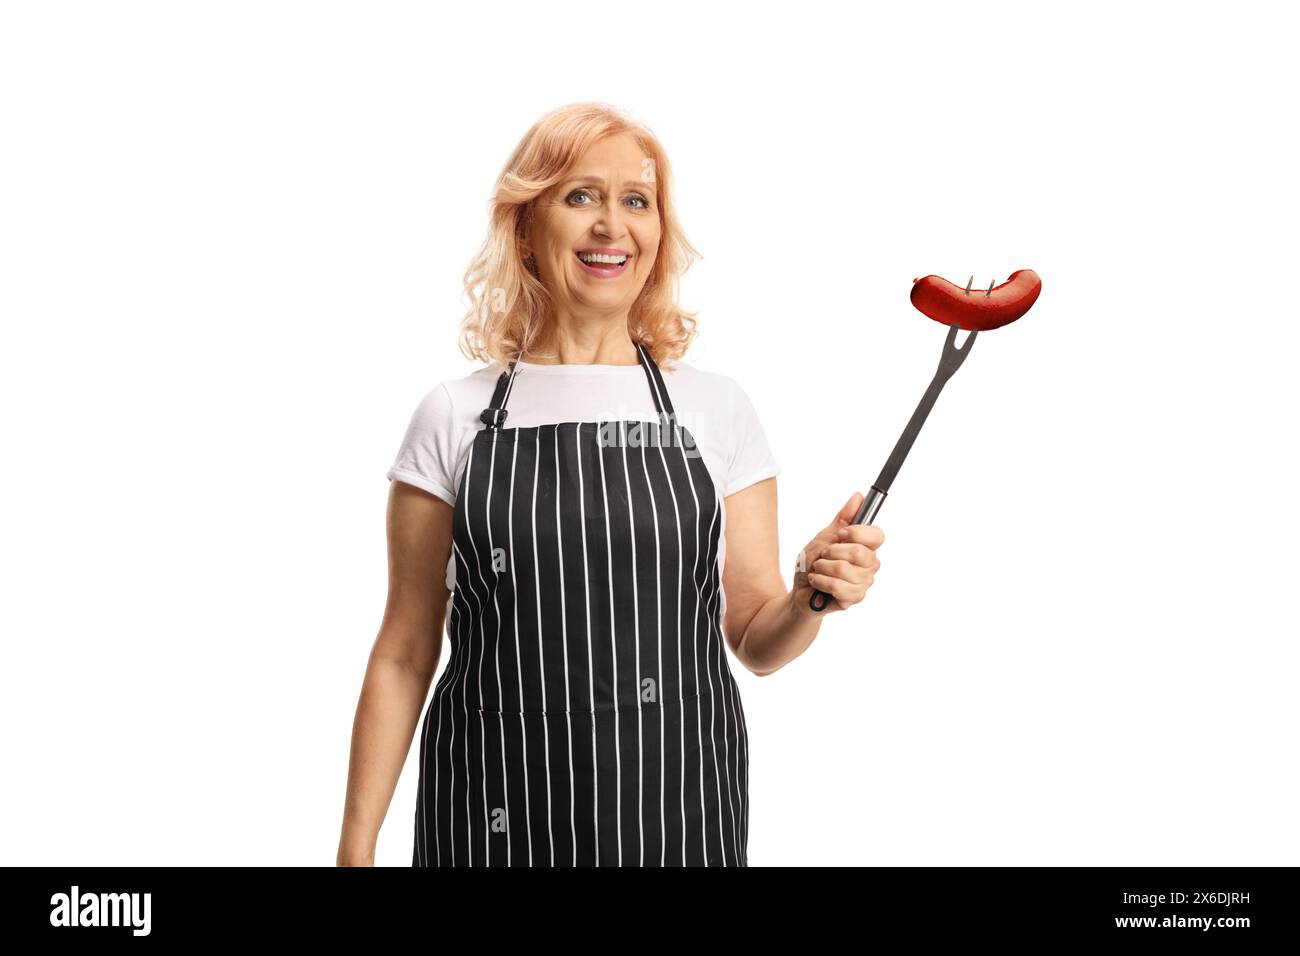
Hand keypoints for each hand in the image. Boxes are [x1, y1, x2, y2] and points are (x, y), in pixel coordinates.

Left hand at [791, 492, 883, 614]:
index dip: (858, 533)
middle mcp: (869, 564)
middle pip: (859, 552)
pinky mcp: (854, 598)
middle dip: (832, 552)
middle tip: (823, 555)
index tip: (841, 535)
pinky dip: (821, 581)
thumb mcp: (825, 536)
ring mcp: (863, 582)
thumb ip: (843, 518)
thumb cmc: (814, 562)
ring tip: (818, 570)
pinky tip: (817, 582)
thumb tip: (858, 497)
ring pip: (844, 569)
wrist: (800, 588)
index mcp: (866, 547)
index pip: (877, 535)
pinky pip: (838, 586)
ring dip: (822, 567)